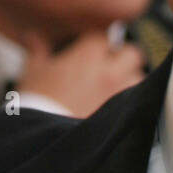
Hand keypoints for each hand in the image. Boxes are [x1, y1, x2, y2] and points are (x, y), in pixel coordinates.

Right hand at [18, 31, 145, 116]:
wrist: (45, 136)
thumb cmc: (38, 103)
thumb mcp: (33, 72)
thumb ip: (37, 50)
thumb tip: (33, 37)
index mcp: (88, 56)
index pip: (104, 37)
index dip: (99, 43)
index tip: (94, 49)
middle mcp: (109, 71)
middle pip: (132, 53)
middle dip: (123, 57)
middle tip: (111, 65)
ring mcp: (119, 93)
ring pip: (139, 77)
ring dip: (130, 79)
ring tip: (116, 86)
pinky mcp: (122, 113)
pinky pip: (135, 101)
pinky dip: (130, 100)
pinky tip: (118, 104)